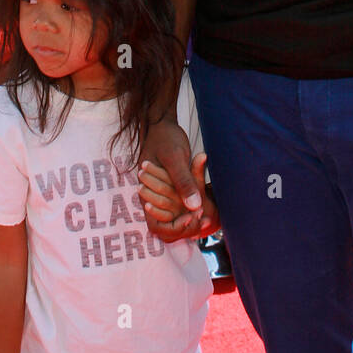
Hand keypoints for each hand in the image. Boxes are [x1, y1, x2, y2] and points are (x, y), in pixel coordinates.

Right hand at [138, 115, 203, 241]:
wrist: (163, 124)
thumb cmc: (166, 138)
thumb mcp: (175, 158)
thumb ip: (183, 181)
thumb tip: (195, 207)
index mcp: (146, 192)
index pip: (156, 226)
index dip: (175, 229)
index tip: (192, 219)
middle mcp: (152, 197)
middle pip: (166, 227)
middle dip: (185, 227)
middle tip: (204, 220)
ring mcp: (161, 193)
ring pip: (174, 218)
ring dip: (189, 219)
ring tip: (206, 216)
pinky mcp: (170, 188)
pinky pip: (179, 207)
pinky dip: (191, 208)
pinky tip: (204, 208)